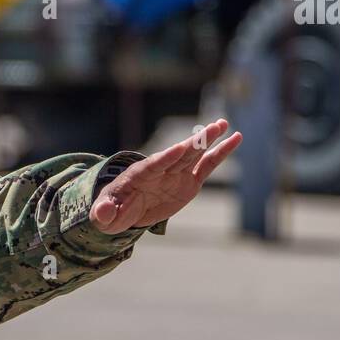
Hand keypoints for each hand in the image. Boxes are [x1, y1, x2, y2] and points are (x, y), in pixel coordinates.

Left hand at [89, 118, 241, 233]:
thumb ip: (104, 212)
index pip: (154, 165)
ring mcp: (176, 174)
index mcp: (139, 176)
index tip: (178, 148)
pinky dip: (220, 153)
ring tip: (223, 124)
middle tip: (210, 128)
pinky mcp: (189, 181)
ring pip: (194, 155)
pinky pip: (207, 165)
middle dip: (193, 143)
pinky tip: (235, 139)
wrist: (123, 209)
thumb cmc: (111, 211)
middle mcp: (160, 170)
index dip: (166, 158)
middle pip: (178, 155)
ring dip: (208, 140)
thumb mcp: (104, 215)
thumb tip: (103, 212)